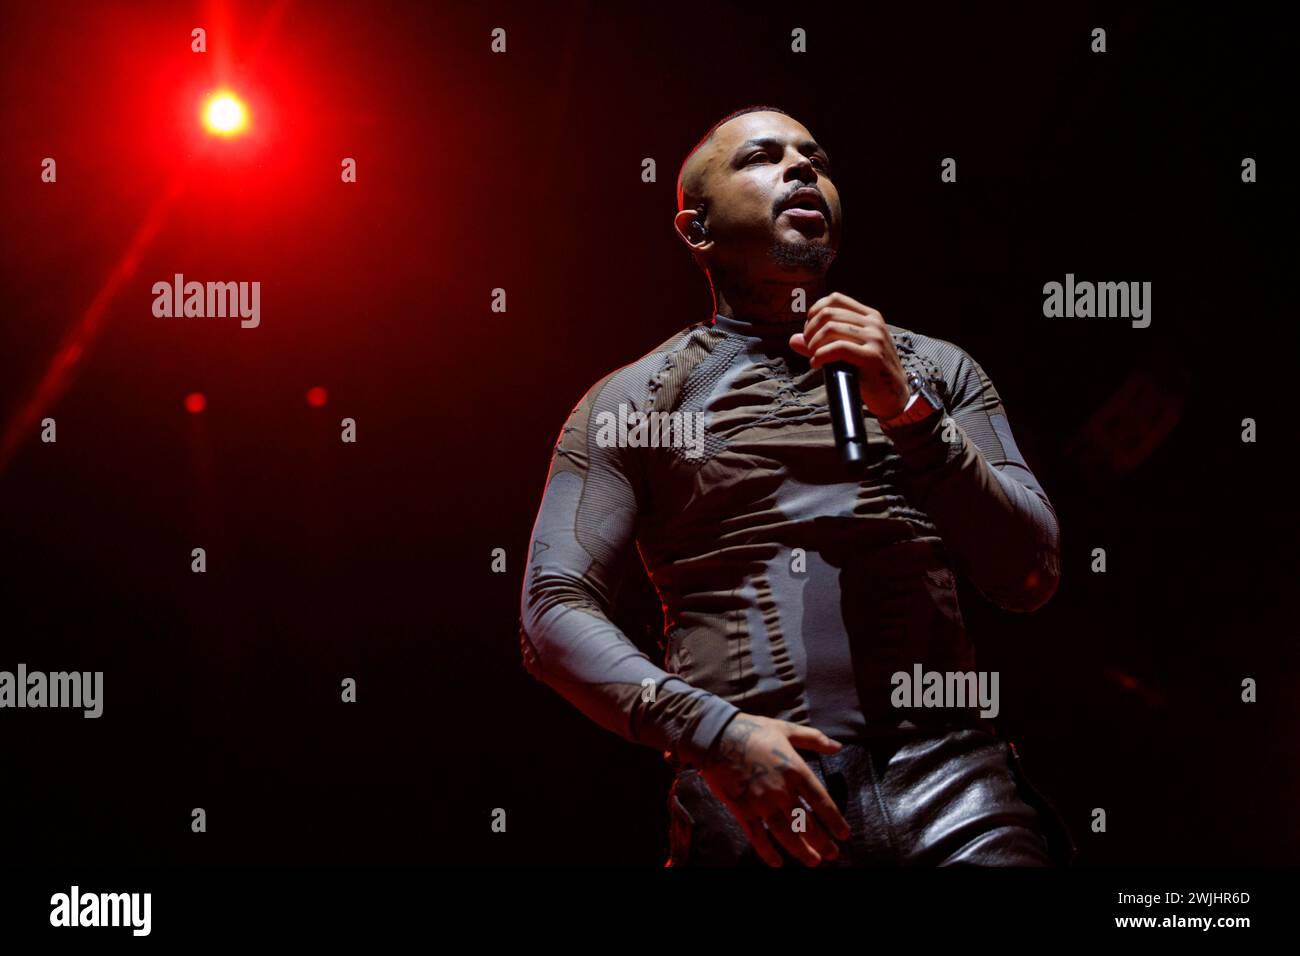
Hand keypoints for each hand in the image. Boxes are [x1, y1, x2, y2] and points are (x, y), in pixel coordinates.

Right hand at [699, 713, 850, 866]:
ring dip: (800, 851)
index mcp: (795, 770)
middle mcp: (781, 790)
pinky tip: (777, 862)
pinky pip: (756, 836)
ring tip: (812, 861)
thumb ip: (814, 739)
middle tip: (832, 855)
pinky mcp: (742, 809)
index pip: (821, 801)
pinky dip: (767, 852)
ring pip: (785, 834)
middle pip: (806, 823)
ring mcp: (760, 802)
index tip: (844, 834)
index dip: (835, 820)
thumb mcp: (787, 730)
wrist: (717, 736)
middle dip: (822, 842)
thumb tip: (838, 747)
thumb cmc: (753, 731)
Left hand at [789, 292, 910, 420]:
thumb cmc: (869, 374)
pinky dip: (820, 356)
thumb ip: (822, 343)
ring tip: (813, 357)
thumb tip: (792, 339)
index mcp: (869, 316)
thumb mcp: (847, 353)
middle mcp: (873, 323)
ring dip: (814, 344)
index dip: (815, 312)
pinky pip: (837, 348)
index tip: (809, 331)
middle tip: (809, 348)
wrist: (894, 395)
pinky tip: (817, 364)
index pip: (835, 299)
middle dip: (810, 330)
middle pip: (828, 313)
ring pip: (830, 328)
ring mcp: (875, 338)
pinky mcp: (872, 356)